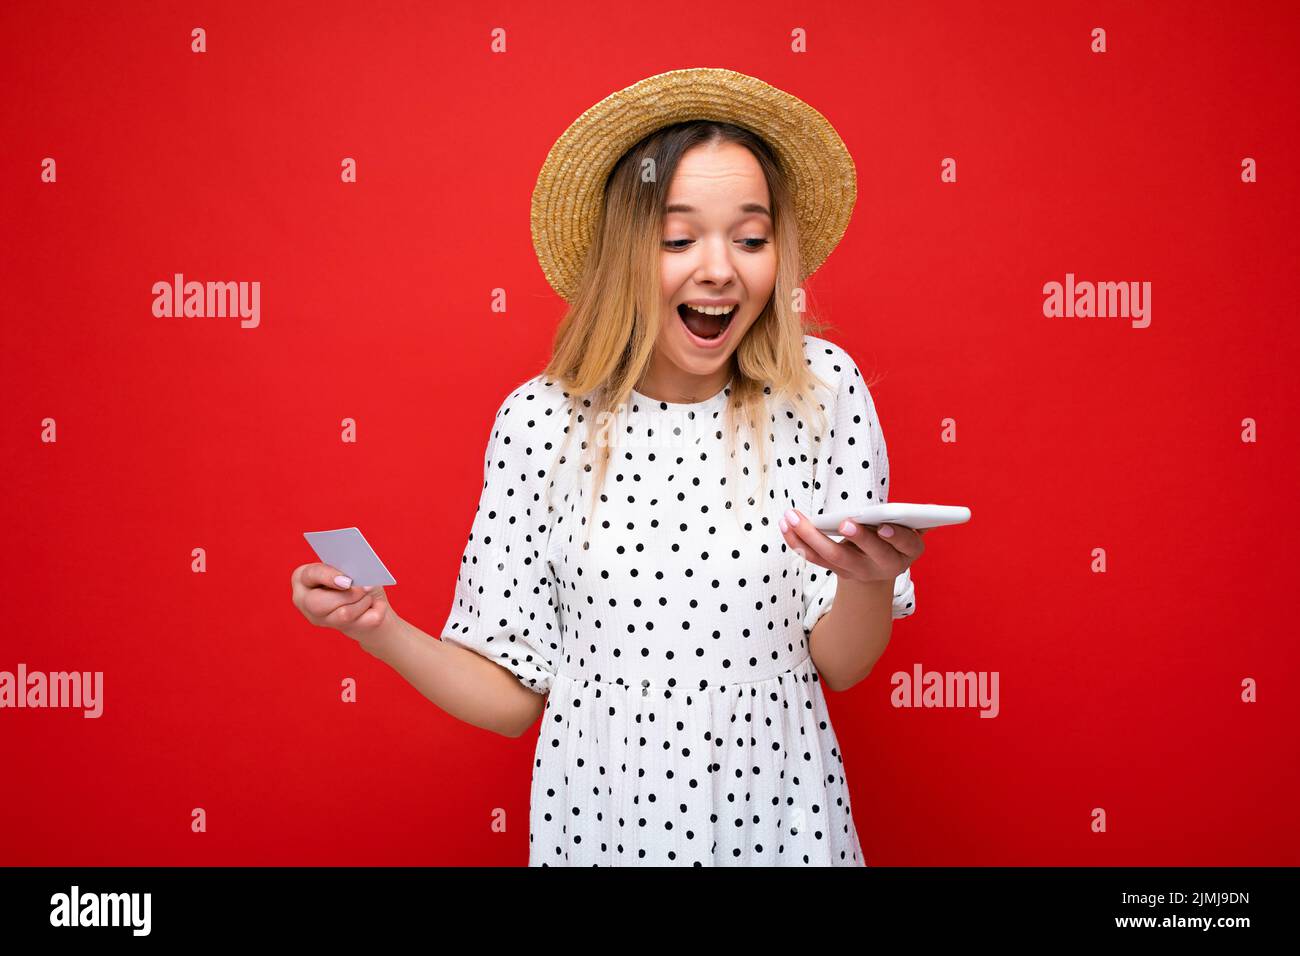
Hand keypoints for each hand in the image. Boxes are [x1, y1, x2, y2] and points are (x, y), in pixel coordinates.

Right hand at [290, 563, 393, 645]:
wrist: (374, 604)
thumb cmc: (358, 580)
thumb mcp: (351, 568)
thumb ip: (348, 569)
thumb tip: (354, 578)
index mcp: (304, 579)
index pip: (310, 575)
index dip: (328, 576)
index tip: (347, 580)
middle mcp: (306, 602)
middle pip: (318, 603)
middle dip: (347, 595)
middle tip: (365, 588)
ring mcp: (322, 619)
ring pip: (343, 614)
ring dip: (363, 601)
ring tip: (369, 595)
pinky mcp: (343, 629)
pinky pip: (362, 622)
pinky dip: (376, 611)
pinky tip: (375, 605)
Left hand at [778, 508, 925, 585]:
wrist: (878, 570)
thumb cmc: (896, 538)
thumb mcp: (910, 530)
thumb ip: (913, 520)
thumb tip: (929, 510)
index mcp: (905, 553)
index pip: (904, 546)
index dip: (895, 537)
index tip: (885, 526)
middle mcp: (881, 567)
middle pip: (867, 555)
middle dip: (855, 538)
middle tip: (844, 522)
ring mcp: (856, 571)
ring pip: (832, 557)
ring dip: (809, 536)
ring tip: (792, 516)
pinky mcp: (835, 570)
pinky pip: (813, 557)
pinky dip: (797, 541)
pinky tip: (785, 524)